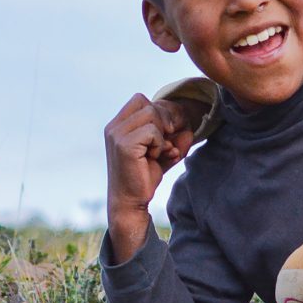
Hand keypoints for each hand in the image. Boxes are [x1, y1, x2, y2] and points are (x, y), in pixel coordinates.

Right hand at [104, 93, 195, 259]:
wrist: (131, 203)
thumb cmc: (143, 178)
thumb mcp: (160, 152)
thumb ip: (173, 138)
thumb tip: (189, 130)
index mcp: (117, 126)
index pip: (140, 99)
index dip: (157, 112)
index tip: (165, 133)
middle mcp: (113, 127)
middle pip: (148, 105)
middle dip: (163, 123)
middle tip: (165, 146)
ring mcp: (117, 135)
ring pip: (151, 115)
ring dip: (161, 135)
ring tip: (157, 153)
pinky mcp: (124, 145)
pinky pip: (152, 131)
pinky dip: (159, 144)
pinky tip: (153, 158)